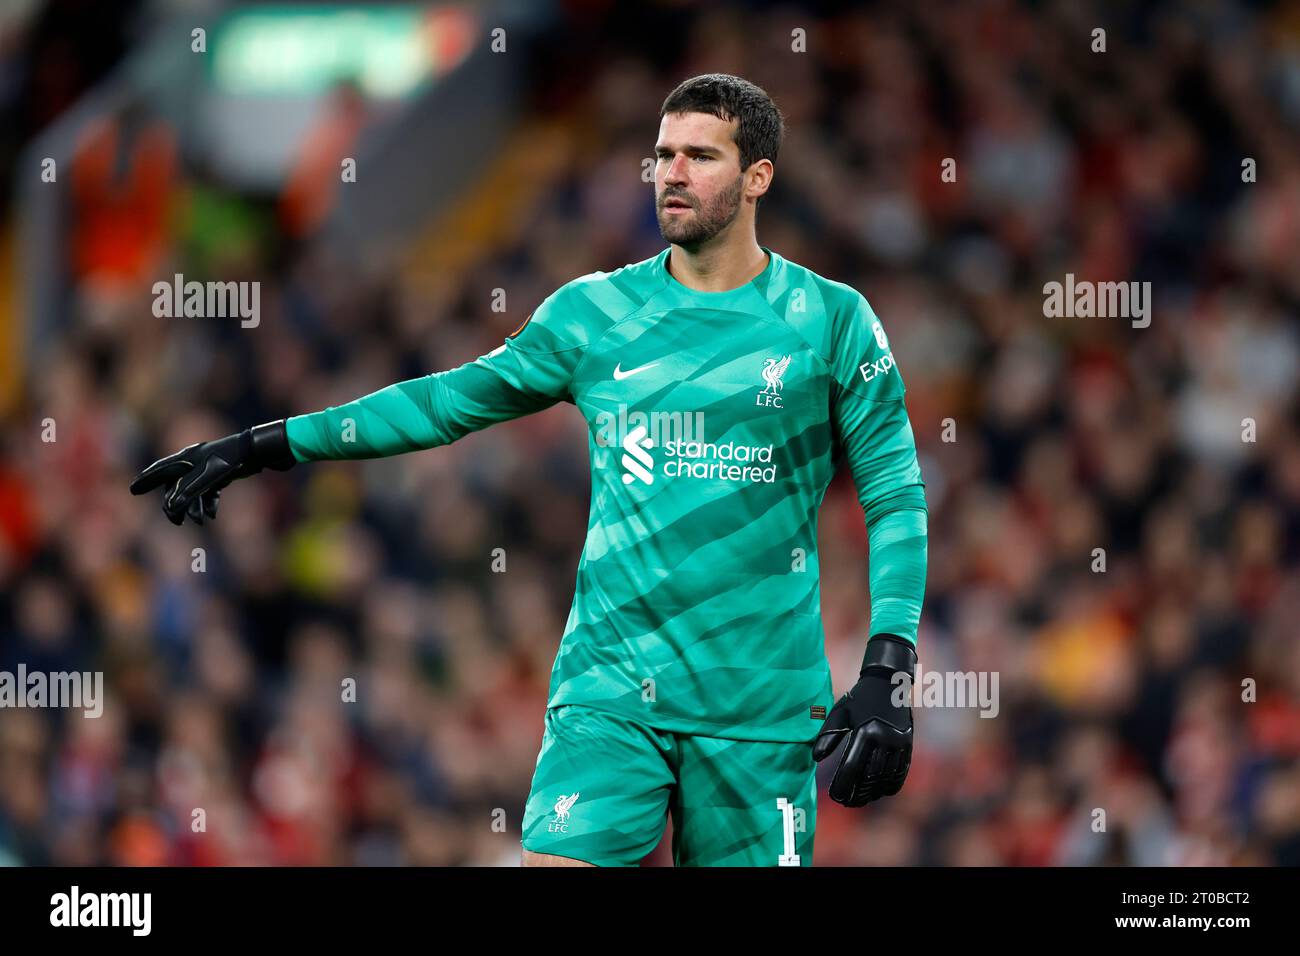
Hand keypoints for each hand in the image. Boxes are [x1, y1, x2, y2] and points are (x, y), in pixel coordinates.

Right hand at [129, 420, 295, 525]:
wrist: (255, 452)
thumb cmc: (229, 461)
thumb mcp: (207, 478)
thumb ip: (188, 492)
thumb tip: (172, 507)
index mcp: (185, 459)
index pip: (161, 470)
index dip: (147, 480)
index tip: (133, 489)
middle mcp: (192, 462)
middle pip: (176, 486)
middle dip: (176, 504)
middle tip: (176, 520)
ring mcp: (205, 468)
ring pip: (192, 490)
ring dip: (194, 506)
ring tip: (199, 520)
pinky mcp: (219, 474)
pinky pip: (207, 491)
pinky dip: (208, 502)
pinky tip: (212, 514)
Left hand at [813, 634, 915, 806]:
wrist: (889, 683)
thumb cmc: (859, 699)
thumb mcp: (840, 713)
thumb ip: (828, 736)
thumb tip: (815, 758)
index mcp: (866, 731)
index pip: (852, 766)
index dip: (843, 784)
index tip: (834, 796)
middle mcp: (884, 738)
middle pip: (870, 775)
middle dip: (857, 793)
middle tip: (846, 803)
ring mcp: (899, 742)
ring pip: (886, 776)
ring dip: (873, 792)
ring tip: (861, 800)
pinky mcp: (908, 744)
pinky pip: (901, 770)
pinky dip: (892, 784)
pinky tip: (881, 792)